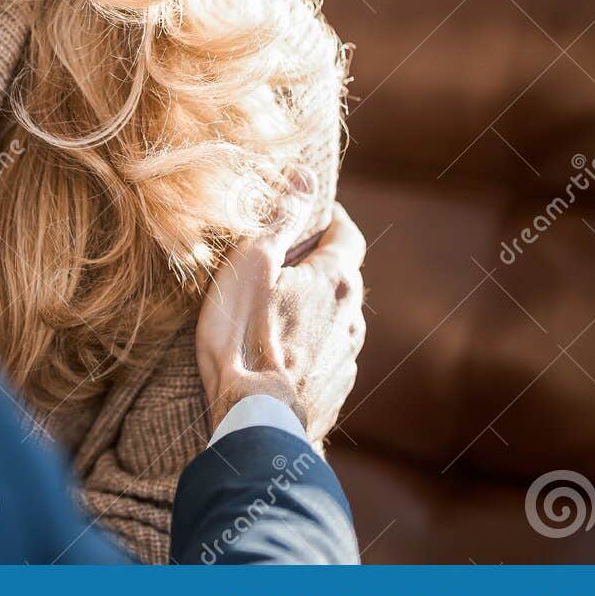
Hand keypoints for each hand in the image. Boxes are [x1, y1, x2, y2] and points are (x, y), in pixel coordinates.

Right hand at [195, 179, 366, 450]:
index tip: (317, 210)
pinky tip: (288, 352)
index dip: (333, 219)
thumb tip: (305, 176)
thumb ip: (281, 221)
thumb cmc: (245, 335)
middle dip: (323, 263)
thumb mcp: (252, 265)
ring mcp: (346, 357)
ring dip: (320, 308)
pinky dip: (314, 345)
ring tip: (286, 308)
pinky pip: (330, 355)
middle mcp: (350, 316)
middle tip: (291, 257)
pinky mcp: (334, 389)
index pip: (348, 236)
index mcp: (334, 281)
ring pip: (339, 319)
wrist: (257, 419)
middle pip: (345, 278)